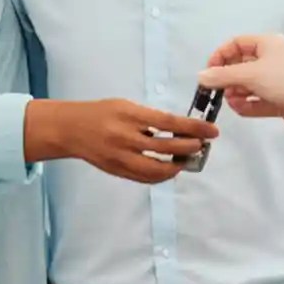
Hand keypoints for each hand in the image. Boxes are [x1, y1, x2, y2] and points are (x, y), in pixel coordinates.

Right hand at [25, 99, 217, 183]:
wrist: (71, 129)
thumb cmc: (101, 113)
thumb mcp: (126, 106)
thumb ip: (149, 118)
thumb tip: (179, 131)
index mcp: (129, 115)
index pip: (169, 123)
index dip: (194, 128)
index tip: (212, 131)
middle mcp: (125, 137)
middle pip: (166, 148)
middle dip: (190, 148)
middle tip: (202, 144)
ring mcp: (120, 157)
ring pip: (157, 169)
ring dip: (177, 166)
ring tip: (187, 159)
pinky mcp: (117, 171)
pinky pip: (145, 178)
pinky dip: (161, 175)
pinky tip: (169, 168)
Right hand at [198, 34, 283, 134]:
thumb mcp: (253, 74)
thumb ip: (224, 76)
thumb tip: (201, 76)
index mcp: (267, 45)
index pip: (237, 44)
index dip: (221, 56)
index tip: (209, 71)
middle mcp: (271, 61)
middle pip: (240, 66)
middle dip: (227, 78)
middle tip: (217, 90)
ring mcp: (276, 82)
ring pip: (247, 85)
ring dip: (236, 93)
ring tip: (232, 100)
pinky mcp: (280, 100)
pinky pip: (257, 102)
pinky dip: (247, 105)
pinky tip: (241, 108)